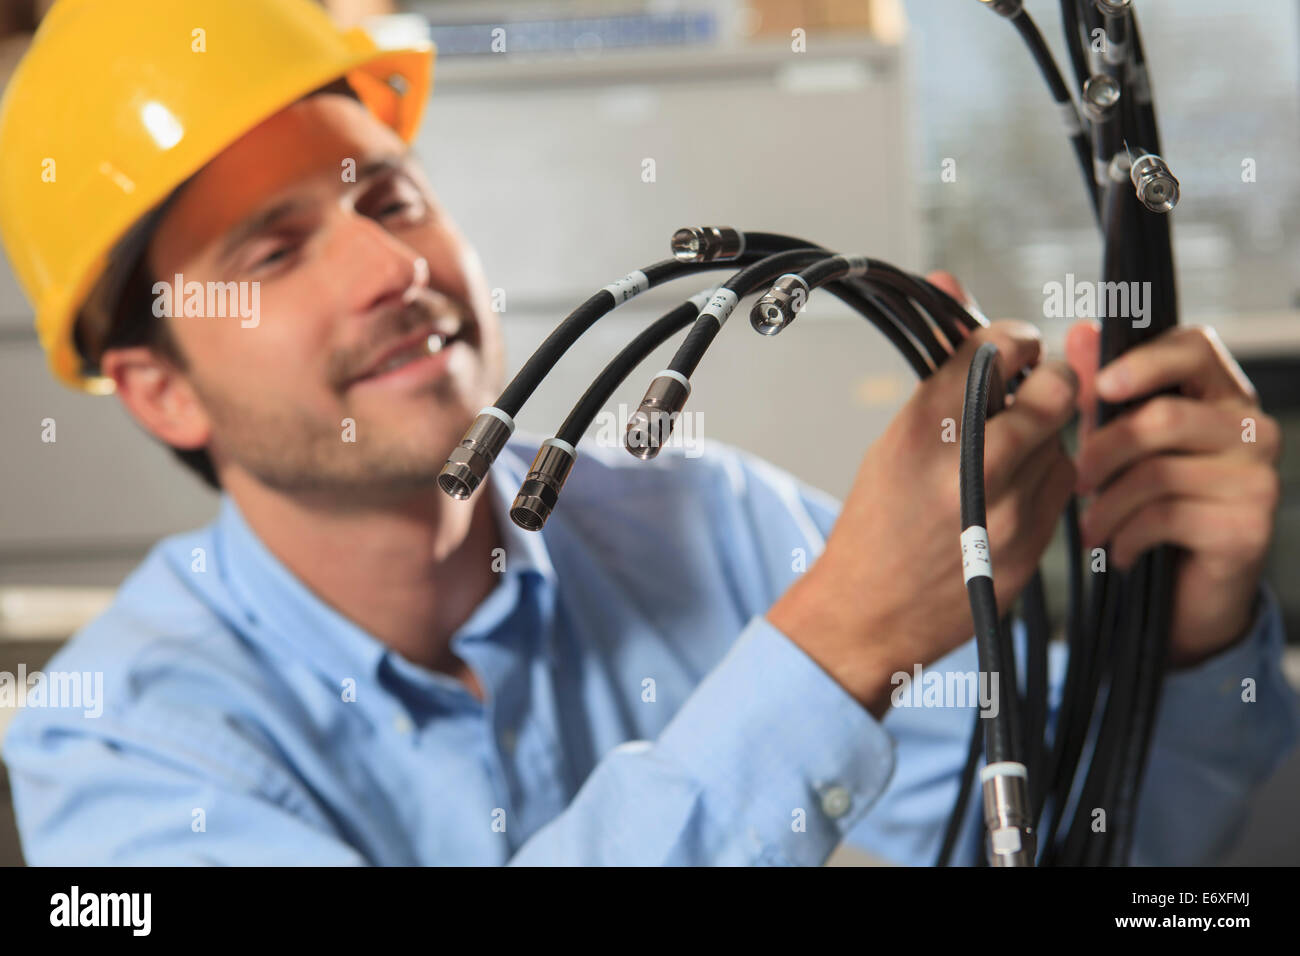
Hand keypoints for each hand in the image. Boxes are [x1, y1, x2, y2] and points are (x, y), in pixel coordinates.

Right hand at [769, 273, 1078, 717]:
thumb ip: (938, 364)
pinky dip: (1047, 476)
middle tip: (1036, 380)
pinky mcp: (1029, 551)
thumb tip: (949, 276)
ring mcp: (1004, 515)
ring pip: (1065, 441)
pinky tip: (1015, 485)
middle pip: (1051, 392)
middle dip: (1051, 376)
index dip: (1011, 337)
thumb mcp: (891, 438)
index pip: (992, 351)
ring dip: (1049, 431)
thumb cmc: (874, 522)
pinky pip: (1061, 489)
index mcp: (920, 433)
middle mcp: (966, 471)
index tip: (1009, 346)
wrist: (866, 616)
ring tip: (1012, 443)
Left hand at [1066, 323, 1281, 667]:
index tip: (1100, 385)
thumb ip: (1103, 390)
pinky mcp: (1248, 528)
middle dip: (1103, 450)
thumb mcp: (1121, 441)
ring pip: (1157, 473)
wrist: (1187, 591)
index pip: (1195, 346)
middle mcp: (1254, 429)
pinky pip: (1165, 518)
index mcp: (1223, 393)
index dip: (1144, 360)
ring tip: (1091, 526)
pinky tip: (1119, 551)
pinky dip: (1126, 536)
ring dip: (1107, 505)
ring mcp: (1258, 479)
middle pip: (1164, 417)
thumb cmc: (1155, 503)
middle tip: (1076, 481)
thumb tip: (1079, 331)